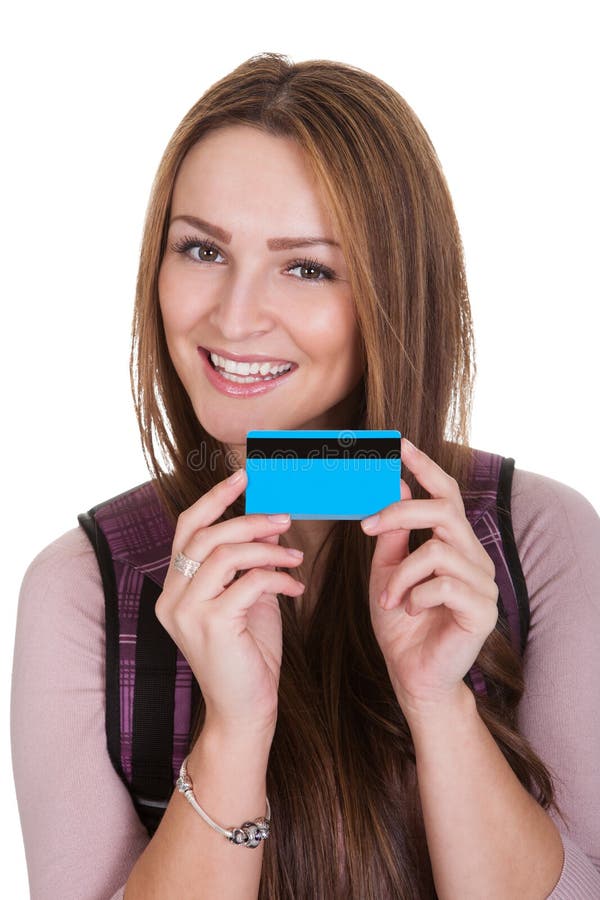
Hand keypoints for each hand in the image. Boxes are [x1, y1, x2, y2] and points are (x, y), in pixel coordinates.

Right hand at [155, 469, 304, 736]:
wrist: (245, 711)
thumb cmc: (247, 654)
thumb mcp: (246, 599)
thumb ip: (248, 565)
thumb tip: (268, 525)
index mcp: (176, 587)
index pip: (186, 528)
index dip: (214, 498)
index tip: (242, 477)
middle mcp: (172, 597)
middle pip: (205, 535)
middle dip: (248, 519)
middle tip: (284, 518)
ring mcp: (187, 612)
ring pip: (224, 554)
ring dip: (266, 547)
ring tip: (294, 555)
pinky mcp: (212, 625)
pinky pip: (248, 582)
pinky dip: (277, 577)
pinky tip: (295, 587)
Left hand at [361, 439, 498, 716]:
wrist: (412, 675)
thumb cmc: (401, 623)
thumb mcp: (386, 572)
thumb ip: (392, 535)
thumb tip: (393, 485)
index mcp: (452, 544)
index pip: (445, 494)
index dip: (424, 467)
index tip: (399, 444)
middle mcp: (473, 557)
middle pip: (444, 511)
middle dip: (401, 511)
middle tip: (368, 526)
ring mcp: (482, 583)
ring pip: (438, 551)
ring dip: (401, 574)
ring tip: (389, 599)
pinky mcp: (482, 610)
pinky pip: (445, 584)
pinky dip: (416, 595)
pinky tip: (410, 612)